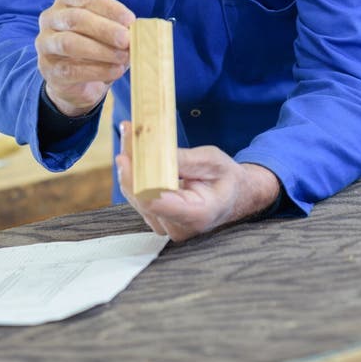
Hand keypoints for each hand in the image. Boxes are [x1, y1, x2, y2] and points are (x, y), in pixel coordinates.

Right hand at [36, 0, 134, 116]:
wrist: (77, 81)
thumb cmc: (96, 46)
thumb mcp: (108, 32)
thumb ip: (119, 28)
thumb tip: (136, 30)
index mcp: (66, 1)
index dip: (110, 8)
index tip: (130, 20)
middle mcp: (51, 18)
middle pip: (75, 19)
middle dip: (105, 29)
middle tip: (127, 40)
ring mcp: (45, 43)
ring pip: (69, 43)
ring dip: (100, 50)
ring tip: (123, 57)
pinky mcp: (47, 69)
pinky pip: (71, 69)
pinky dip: (97, 70)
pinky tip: (115, 71)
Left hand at [116, 121, 280, 241]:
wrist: (236, 195)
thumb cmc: (226, 177)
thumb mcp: (210, 160)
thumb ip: (181, 159)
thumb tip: (150, 148)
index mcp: (197, 214)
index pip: (155, 203)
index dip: (135, 180)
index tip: (125, 156)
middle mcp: (180, 228)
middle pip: (142, 198)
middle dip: (131, 165)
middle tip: (126, 133)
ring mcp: (168, 227)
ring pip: (136, 198)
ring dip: (130, 168)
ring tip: (129, 139)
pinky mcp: (159, 221)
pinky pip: (139, 198)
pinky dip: (134, 176)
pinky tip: (133, 155)